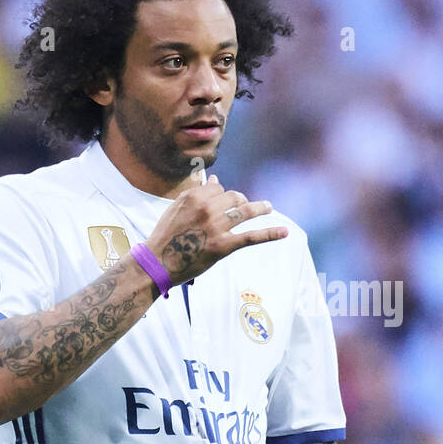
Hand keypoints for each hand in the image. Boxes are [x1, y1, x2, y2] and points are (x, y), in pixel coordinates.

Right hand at [145, 174, 286, 286]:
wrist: (158, 262)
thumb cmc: (166, 236)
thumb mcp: (177, 209)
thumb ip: (196, 194)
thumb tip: (215, 180)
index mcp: (193, 196)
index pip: (219, 188)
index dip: (223, 196)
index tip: (224, 204)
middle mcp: (206, 207)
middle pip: (234, 197)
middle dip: (240, 201)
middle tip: (244, 208)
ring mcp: (216, 226)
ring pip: (245, 211)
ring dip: (260, 208)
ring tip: (268, 207)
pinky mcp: (223, 245)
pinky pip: (251, 236)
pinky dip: (270, 233)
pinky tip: (284, 232)